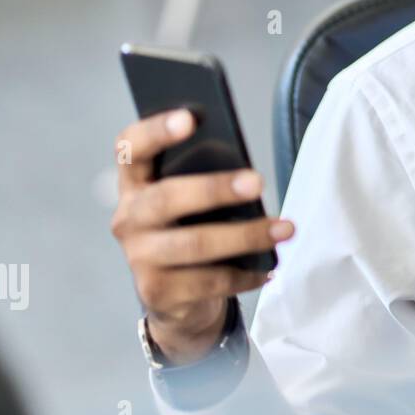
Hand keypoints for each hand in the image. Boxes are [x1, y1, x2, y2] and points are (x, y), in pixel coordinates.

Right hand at [111, 109, 293, 363]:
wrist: (174, 297)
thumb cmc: (192, 230)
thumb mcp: (192, 202)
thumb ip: (205, 179)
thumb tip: (246, 173)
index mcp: (136, 183)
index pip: (132, 148)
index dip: (156, 130)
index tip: (191, 117)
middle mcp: (129, 217)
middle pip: (167, 198)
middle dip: (215, 189)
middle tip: (258, 182)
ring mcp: (139, 257)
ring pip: (196, 244)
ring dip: (246, 235)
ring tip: (285, 229)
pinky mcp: (157, 291)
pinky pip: (210, 281)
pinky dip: (246, 274)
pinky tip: (270, 268)